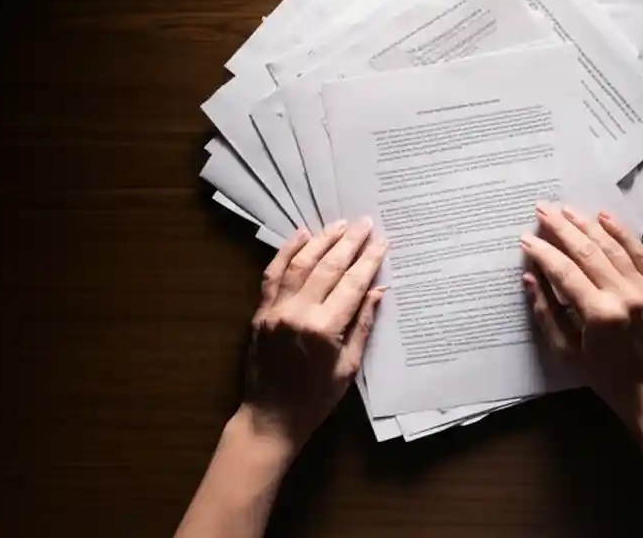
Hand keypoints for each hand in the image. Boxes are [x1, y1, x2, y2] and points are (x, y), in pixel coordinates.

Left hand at [242, 218, 387, 453]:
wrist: (270, 418)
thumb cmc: (316, 399)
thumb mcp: (348, 368)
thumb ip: (362, 326)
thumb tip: (377, 291)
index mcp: (324, 330)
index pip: (352, 285)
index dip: (369, 261)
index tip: (382, 242)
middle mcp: (298, 314)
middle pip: (328, 268)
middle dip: (349, 243)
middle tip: (366, 223)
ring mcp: (275, 311)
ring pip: (300, 264)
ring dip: (321, 241)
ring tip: (339, 225)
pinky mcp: (260, 312)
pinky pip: (273, 274)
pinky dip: (286, 252)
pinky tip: (301, 236)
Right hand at [520, 203, 642, 431]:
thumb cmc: (605, 377)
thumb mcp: (567, 352)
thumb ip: (547, 313)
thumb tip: (528, 278)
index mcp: (599, 314)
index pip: (564, 272)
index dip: (543, 252)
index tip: (526, 239)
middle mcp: (623, 295)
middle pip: (586, 252)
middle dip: (561, 228)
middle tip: (542, 210)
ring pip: (611, 246)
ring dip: (587, 225)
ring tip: (566, 209)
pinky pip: (638, 252)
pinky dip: (621, 233)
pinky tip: (604, 217)